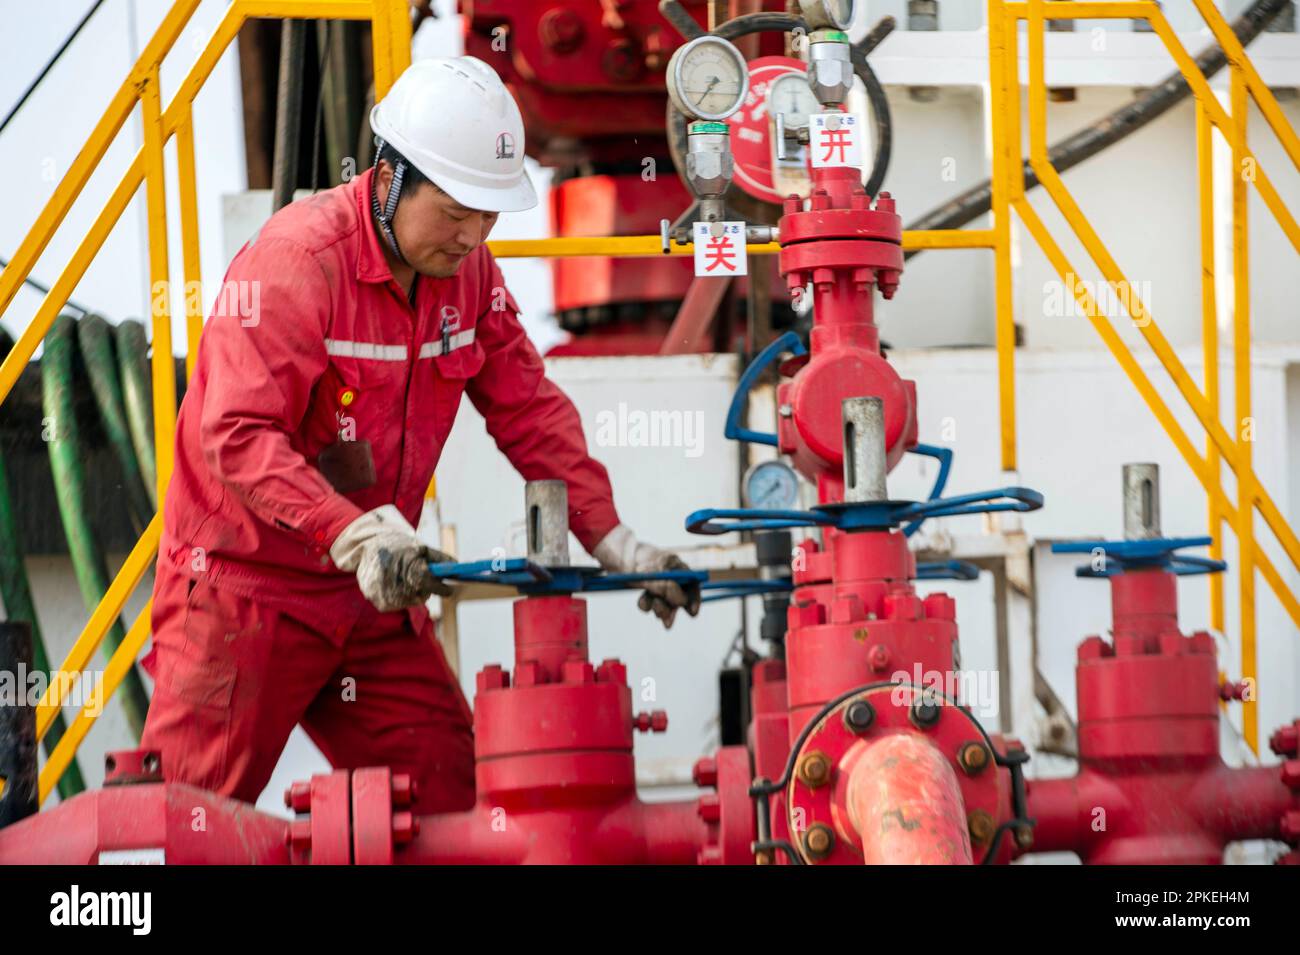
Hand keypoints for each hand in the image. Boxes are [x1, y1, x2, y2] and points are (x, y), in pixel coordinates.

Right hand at [331, 505, 453, 611]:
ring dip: (414, 593)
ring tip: (406, 579)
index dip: (442, 588)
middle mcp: (398, 583)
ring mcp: (387, 595)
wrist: (368, 548)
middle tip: (422, 579)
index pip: (431, 584)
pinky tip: (395, 585)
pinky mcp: (380, 603)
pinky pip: (399, 605)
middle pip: (423, 595)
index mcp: (409, 567)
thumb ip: (440, 559)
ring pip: (412, 601)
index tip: (450, 590)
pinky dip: (401, 597)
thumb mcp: (421, 548)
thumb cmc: (400, 547)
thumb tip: (457, 569)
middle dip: (427, 589)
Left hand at [594, 525, 701, 628]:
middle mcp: (669, 574)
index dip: (694, 598)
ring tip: (652, 606)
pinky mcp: (646, 588)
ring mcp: (658, 582)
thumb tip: (682, 602)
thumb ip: (667, 588)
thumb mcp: (651, 574)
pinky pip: (651, 602)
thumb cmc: (634, 559)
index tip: (692, 613)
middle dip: (673, 609)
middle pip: (679, 597)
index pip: (692, 583)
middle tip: (667, 623)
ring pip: (664, 602)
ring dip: (659, 608)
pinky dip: (647, 605)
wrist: (613, 555)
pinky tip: (642, 602)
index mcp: (676, 565)